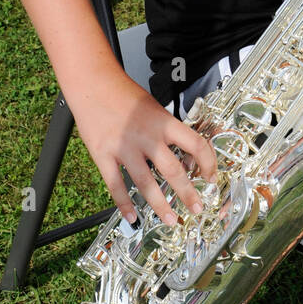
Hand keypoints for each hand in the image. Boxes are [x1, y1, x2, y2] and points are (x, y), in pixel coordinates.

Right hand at [68, 68, 217, 225]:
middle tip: (197, 208)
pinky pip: (115, 185)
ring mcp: (124, 147)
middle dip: (188, 194)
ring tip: (170, 220)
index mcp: (164, 122)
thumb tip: (185, 155)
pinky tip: (132, 217)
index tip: (210, 176)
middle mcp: (146, 136)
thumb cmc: (125, 94)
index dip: (208, 163)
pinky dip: (124, 204)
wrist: (92, 83)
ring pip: (146, 184)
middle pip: (173, 171)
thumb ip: (168, 131)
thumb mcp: (155, 108)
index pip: (195, 144)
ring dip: (160, 205)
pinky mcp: (103, 155)